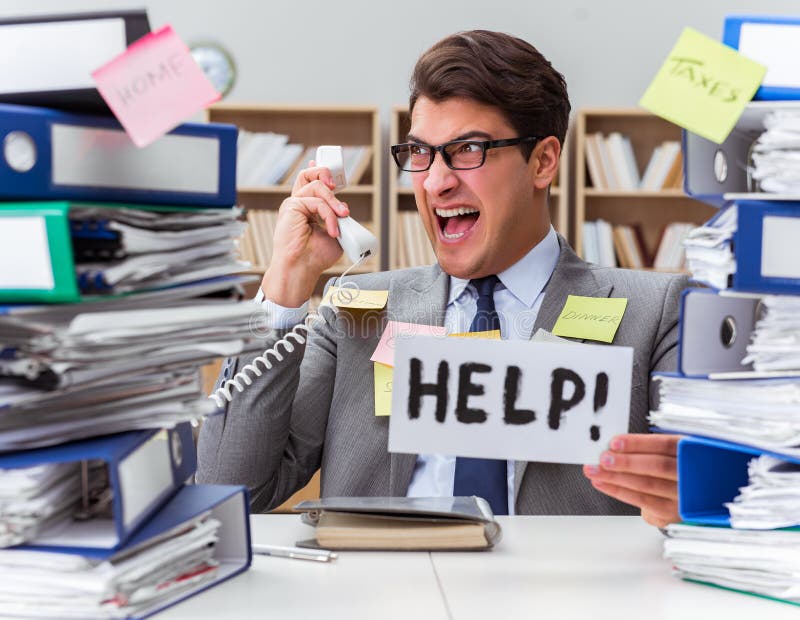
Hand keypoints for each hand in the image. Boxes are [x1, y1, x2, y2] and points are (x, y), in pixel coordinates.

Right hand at [261, 161, 349, 306]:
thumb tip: (346, 210)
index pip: (312, 184)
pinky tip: (332, 230)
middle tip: (337, 187)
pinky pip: (317, 202)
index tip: (332, 175)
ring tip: (342, 215)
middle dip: (324, 174)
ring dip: (334, 201)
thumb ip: (339, 219)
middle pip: (308, 175)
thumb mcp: (335, 234)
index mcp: (306, 210)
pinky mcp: (291, 206)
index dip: (320, 174)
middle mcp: (298, 205)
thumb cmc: (314, 257)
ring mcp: (293, 205)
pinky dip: (329, 215)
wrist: (301, 269)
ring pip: (316, 186)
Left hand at [582, 433, 681, 528]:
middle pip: (657, 466)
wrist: (698, 497)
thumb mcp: (672, 453)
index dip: (639, 443)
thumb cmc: (677, 469)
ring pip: (647, 485)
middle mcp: (691, 474)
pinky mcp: (672, 512)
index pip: (665, 445)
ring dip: (616, 477)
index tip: (615, 442)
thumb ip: (649, 448)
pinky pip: (642, 500)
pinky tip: (603, 483)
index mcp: (691, 452)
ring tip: (595, 471)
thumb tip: (614, 445)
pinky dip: (618, 491)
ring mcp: (683, 495)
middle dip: (626, 462)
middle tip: (603, 459)